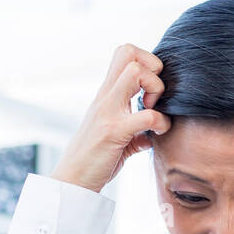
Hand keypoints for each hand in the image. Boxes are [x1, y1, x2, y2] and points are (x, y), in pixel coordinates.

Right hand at [51, 44, 172, 192]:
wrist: (72, 181)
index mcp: (106, 95)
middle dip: (153, 68)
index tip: (150, 92)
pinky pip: (146, 116)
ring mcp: (108, 112)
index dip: (147, 64)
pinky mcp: (114, 132)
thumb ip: (135, 132)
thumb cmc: (94, 161)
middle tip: (153, 98)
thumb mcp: (116, 138)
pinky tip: (158, 134)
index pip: (125, 53)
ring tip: (154, 112)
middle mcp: (105, 97)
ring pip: (136, 72)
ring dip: (156, 89)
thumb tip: (152, 134)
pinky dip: (161, 123)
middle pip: (129, 51)